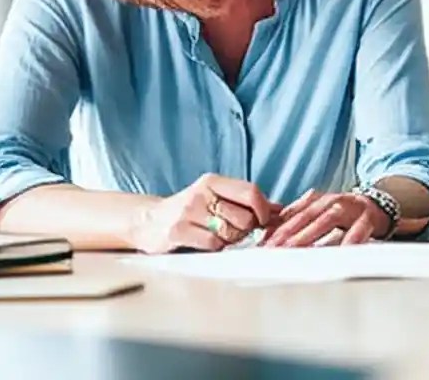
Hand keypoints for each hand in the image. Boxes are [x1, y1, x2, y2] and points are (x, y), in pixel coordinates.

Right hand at [127, 173, 274, 253]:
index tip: (263, 221)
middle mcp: (201, 193)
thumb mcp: (215, 198)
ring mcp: (188, 212)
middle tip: (235, 232)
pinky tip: (205, 243)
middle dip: (246, 230)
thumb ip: (245, 202)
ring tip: (219, 236)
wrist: (148, 221)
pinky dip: (215, 248)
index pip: (250, 192)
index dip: (263, 209)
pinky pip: (213, 244)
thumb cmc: (190, 211)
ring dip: (230, 240)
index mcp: (213, 181)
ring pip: (230, 232)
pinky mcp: (178, 231)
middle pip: (244, 217)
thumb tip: (280, 210)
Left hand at [261, 189, 388, 247]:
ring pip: (327, 220)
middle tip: (273, 249)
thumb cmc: (346, 212)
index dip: (277, 229)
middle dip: (288, 234)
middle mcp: (332, 201)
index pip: (294, 214)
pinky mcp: (368, 218)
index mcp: (318, 200)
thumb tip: (269, 234)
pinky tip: (340, 251)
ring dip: (310, 235)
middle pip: (306, 217)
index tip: (263, 244)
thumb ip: (298, 219)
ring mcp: (350, 208)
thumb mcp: (321, 211)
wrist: (379, 205)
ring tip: (296, 249)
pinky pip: (357, 230)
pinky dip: (349, 240)